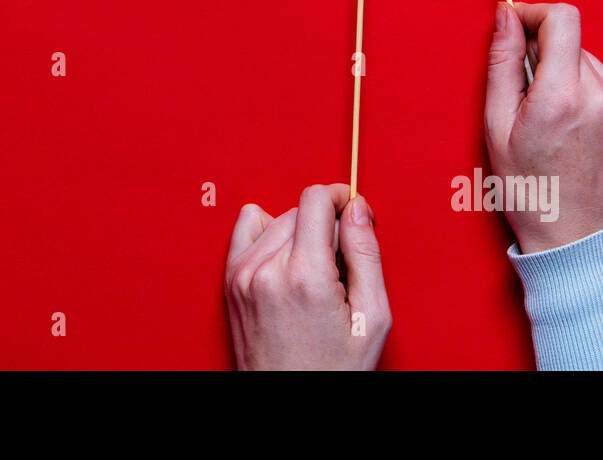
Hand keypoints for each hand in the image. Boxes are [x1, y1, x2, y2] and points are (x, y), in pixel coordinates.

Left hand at [224, 183, 390, 369]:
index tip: (352, 212)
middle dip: (324, 227)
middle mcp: (266, 270)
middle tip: (339, 266)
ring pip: (276, 220)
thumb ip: (366, 254)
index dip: (340, 199)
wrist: (289, 404)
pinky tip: (285, 260)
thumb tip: (357, 209)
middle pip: (299, 210)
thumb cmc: (332, 370)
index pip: (315, 199)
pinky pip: (247, 228)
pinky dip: (268, 234)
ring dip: (299, 234)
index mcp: (304, 276)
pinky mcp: (230, 280)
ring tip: (313, 274)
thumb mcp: (372, 318)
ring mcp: (242, 274)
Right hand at [486, 3, 602, 253]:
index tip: (518, 26)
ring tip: (558, 120)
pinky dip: (593, 94)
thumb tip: (506, 15)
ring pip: (591, 62)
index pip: (562, 18)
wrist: (574, 235)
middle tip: (532, 99)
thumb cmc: (529, 187)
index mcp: (563, 98)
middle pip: (572, 43)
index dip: (535, 13)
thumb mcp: (497, 125)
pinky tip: (581, 127)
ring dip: (570, 77)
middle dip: (547, 58)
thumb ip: (503, 62)